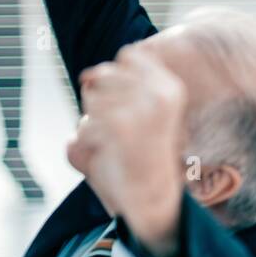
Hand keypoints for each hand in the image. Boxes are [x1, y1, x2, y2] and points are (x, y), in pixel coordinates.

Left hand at [72, 43, 188, 256]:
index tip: (124, 105)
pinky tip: (110, 157)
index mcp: (171, 87)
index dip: (116, 76)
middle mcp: (161, 94)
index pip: (129, 56)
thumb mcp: (143, 113)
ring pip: (90, 100)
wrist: (153, 200)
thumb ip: (120, 88)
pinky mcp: (119, 130)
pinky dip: (88, 144)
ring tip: (115, 144)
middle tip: (119, 129)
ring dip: (92, 123)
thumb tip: (87, 76)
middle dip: (100, 100)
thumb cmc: (142, 157)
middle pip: (104, 75)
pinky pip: (85, 128)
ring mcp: (141, 111)